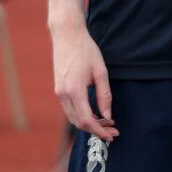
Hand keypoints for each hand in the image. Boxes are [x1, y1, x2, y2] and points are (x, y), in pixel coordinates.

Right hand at [51, 21, 118, 141]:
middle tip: (113, 131)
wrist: (67, 36)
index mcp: (74, 90)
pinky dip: (82, 115)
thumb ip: (104, 95)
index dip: (99, 131)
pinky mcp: (58, 90)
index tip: (111, 135)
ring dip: (89, 123)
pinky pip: (70, 109)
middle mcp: (63, 94)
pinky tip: (95, 114)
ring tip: (107, 123)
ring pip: (73, 117)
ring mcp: (58, 93)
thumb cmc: (86, 51)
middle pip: (78, 122)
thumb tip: (108, 115)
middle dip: (96, 130)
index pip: (86, 120)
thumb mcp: (101, 72)